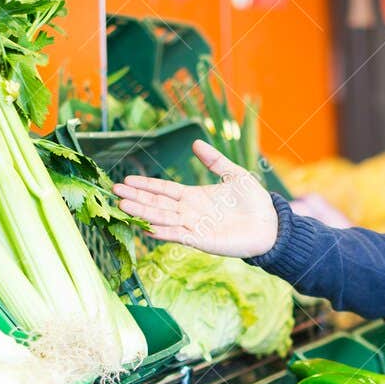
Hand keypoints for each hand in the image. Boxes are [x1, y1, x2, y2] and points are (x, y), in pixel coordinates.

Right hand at [111, 140, 278, 257]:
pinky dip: (163, 232)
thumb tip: (195, 143)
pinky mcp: (202, 241)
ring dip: (143, 213)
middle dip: (136, 197)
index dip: (145, 185)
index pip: (163, 190)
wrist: (270, 225)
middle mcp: (190, 213)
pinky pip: (179, 236)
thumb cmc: (254, 202)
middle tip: (114, 191)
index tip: (126, 179)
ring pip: (162, 218)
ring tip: (123, 205)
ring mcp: (194, 228)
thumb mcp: (234, 175)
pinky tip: (147, 228)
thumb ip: (214, 161)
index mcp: (194, 197)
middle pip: (157, 204)